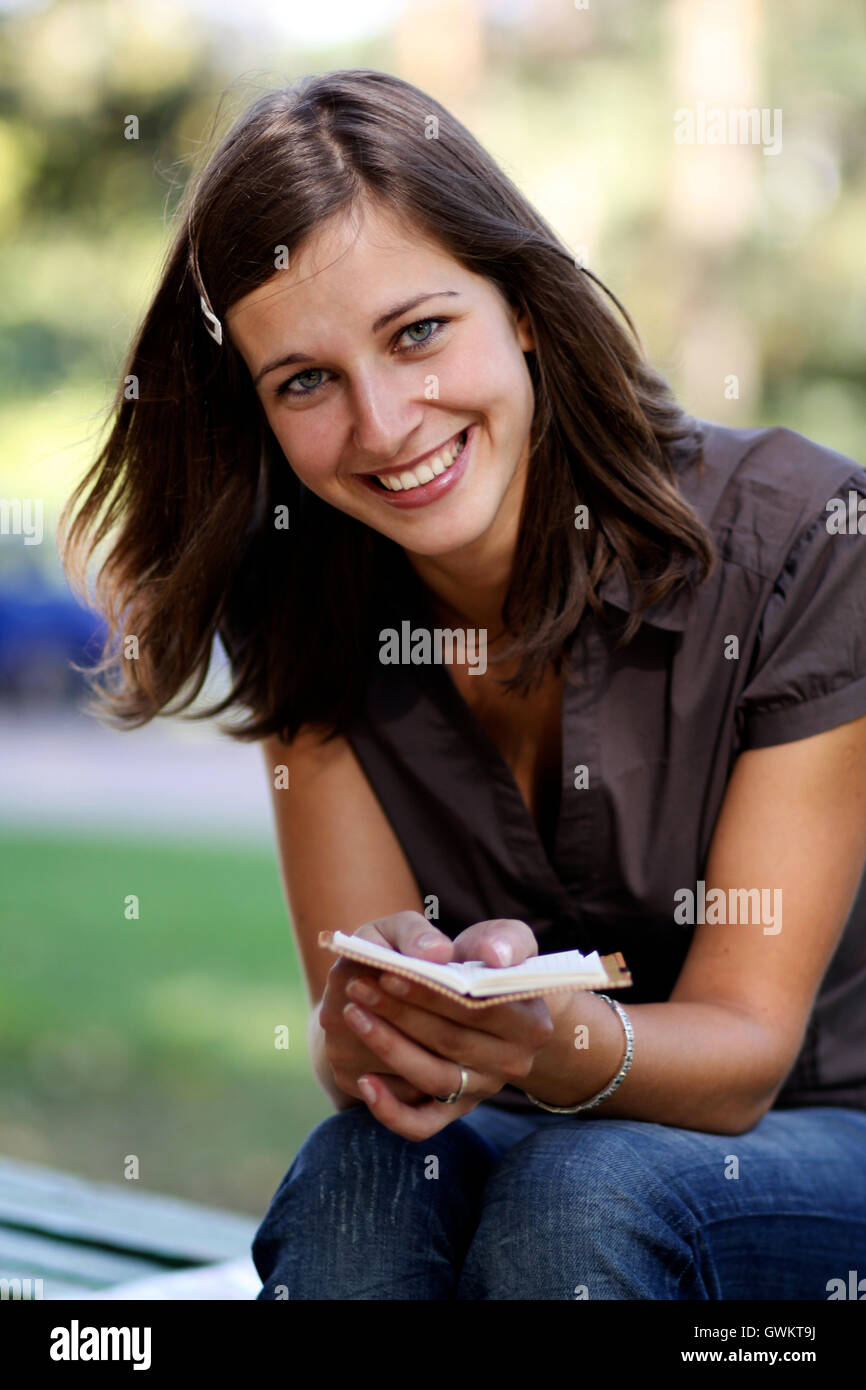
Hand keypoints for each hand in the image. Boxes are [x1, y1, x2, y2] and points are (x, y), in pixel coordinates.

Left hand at [339, 918, 553, 1139]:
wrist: (481, 1002)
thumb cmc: (484, 962)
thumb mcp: (499, 939)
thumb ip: (499, 940)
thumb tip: (493, 957)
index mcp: (530, 1021)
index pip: (477, 1009)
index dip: (430, 994)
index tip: (389, 974)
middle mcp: (512, 1063)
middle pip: (449, 1041)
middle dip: (398, 1012)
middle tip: (357, 986)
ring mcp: (482, 1090)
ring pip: (432, 1077)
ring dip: (388, 1046)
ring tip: (353, 1013)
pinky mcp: (453, 1110)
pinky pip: (422, 1125)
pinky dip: (391, 1111)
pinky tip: (364, 1082)